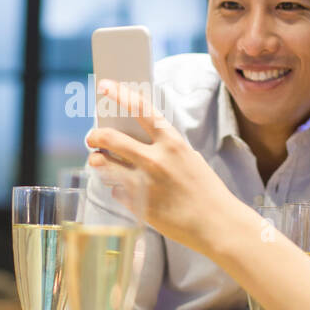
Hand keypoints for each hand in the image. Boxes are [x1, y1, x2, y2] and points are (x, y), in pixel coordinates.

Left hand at [85, 80, 250, 253]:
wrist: (216, 225)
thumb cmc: (203, 189)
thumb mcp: (187, 158)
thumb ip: (161, 147)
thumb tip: (128, 137)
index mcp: (173, 143)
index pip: (141, 109)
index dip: (120, 94)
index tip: (105, 85)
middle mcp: (155, 161)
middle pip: (110, 138)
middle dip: (94, 135)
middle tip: (92, 136)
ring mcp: (144, 184)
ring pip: (103, 164)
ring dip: (97, 160)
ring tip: (100, 159)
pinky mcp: (137, 206)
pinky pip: (114, 189)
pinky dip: (116, 187)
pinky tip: (126, 188)